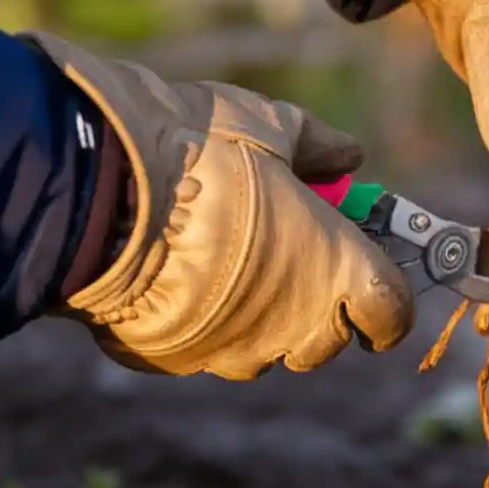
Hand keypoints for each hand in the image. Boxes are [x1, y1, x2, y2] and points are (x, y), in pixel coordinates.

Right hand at [27, 33, 413, 379]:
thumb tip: (348, 156)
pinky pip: (204, 349)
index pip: (390, 313)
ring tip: (227, 262)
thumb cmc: (197, 153)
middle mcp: (294, 324)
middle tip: (291, 254)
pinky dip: (203, 323)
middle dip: (320, 305)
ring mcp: (233, 350)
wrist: (98, 192)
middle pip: (328, 339)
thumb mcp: (266, 127)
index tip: (372, 277)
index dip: (386, 300)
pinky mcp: (175, 361)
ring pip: (264, 350)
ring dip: (262, 318)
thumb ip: (316, 146)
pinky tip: (177, 276)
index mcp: (337, 270)